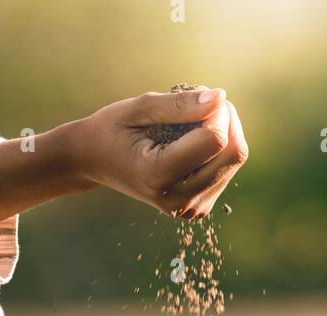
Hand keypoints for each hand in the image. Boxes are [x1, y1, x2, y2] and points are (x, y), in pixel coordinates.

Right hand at [0, 87, 247, 220]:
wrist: (93, 161)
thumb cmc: (112, 130)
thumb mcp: (139, 108)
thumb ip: (179, 104)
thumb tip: (221, 98)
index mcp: (158, 175)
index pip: (216, 139)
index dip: (215, 111)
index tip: (198, 96)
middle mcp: (176, 199)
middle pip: (232, 153)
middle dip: (225, 119)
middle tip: (201, 103)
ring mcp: (187, 208)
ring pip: (234, 161)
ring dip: (223, 133)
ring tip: (191, 123)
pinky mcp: (196, 207)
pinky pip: (227, 171)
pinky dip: (218, 151)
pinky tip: (193, 143)